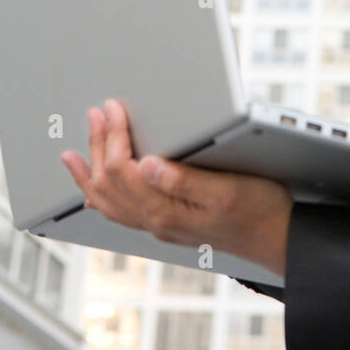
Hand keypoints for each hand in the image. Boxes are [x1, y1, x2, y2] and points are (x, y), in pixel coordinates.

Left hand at [60, 99, 292, 275]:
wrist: (277, 239)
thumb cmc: (260, 210)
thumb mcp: (228, 188)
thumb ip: (184, 179)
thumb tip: (146, 164)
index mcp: (168, 211)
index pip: (125, 170)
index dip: (113, 137)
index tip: (112, 110)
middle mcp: (157, 222)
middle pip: (110, 184)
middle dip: (98, 146)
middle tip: (95, 115)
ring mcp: (159, 226)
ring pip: (109, 202)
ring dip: (89, 174)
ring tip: (73, 154)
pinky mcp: (167, 224)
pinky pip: (121, 214)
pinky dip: (101, 200)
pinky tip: (93, 195)